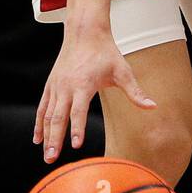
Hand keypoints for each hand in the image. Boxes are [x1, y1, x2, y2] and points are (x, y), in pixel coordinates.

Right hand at [35, 26, 156, 162]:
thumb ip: (135, 92)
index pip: (78, 111)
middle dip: (55, 139)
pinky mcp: (51, 84)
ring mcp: (56, 85)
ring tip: (47, 155)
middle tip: (52, 160)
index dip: (77, 128)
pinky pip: (43, 107)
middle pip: (58, 117)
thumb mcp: (123, 71)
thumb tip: (153, 106)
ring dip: (46, 136)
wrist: (85, 32)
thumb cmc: (106, 53)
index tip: (75, 145)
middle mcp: (66, 86)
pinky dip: (39, 123)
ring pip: (48, 115)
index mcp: (83, 84)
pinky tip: (38, 139)